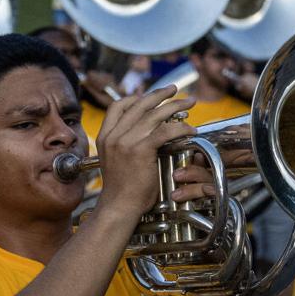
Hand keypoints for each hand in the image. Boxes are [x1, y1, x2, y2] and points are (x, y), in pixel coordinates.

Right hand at [93, 86, 195, 218]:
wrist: (119, 206)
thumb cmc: (122, 189)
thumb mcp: (116, 161)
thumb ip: (125, 145)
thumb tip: (146, 134)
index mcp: (104, 137)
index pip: (117, 107)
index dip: (135, 97)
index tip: (150, 96)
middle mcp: (113, 136)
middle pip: (138, 105)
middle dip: (159, 94)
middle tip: (174, 89)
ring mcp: (125, 142)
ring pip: (154, 115)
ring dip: (175, 106)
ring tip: (189, 103)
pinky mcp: (140, 150)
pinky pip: (165, 132)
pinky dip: (181, 128)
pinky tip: (190, 130)